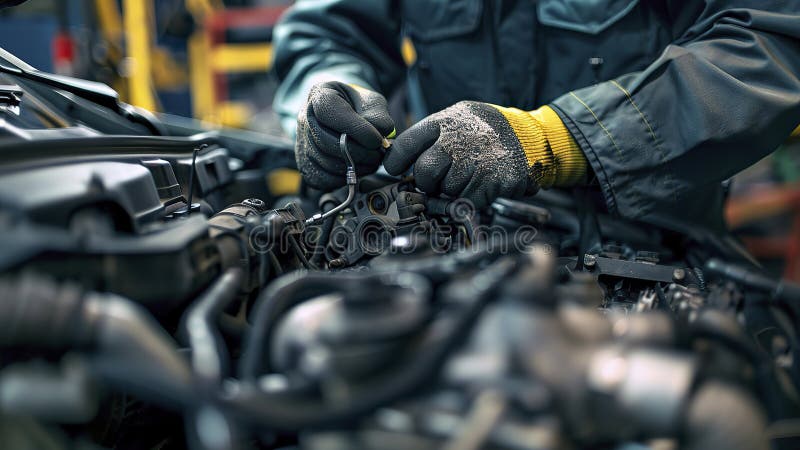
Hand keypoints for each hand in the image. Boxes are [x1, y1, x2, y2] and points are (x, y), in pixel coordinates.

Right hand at [295, 81, 394, 189]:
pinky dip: (345, 177)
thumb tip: (381, 137)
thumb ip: (378, 116)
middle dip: (359, 152)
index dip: (356, 129)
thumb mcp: (371, 102)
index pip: (330, 112)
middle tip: (378, 154)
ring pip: (327, 163)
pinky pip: (325, 178)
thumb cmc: (358, 107)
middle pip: (327, 142)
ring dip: (356, 167)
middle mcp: (305, 119)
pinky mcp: (306, 166)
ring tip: (372, 161)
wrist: (343, 117)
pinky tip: (359, 168)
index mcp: (320, 96)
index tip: (377, 139)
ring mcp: (303, 143)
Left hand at [383, 101, 586, 207]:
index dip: (396, 161)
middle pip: (424, 171)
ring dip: (451, 190)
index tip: (395, 170)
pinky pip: (466, 200)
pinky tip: (480, 185)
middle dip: (426, 182)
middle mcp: (458, 140)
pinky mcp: (491, 181)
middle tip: (434, 182)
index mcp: (446, 121)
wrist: (534, 139)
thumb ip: (433, 136)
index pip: (407, 143)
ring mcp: (475, 161)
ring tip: (467, 177)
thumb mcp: (460, 118)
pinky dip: (469, 199)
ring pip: (445, 189)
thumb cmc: (489, 132)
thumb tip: (398, 158)